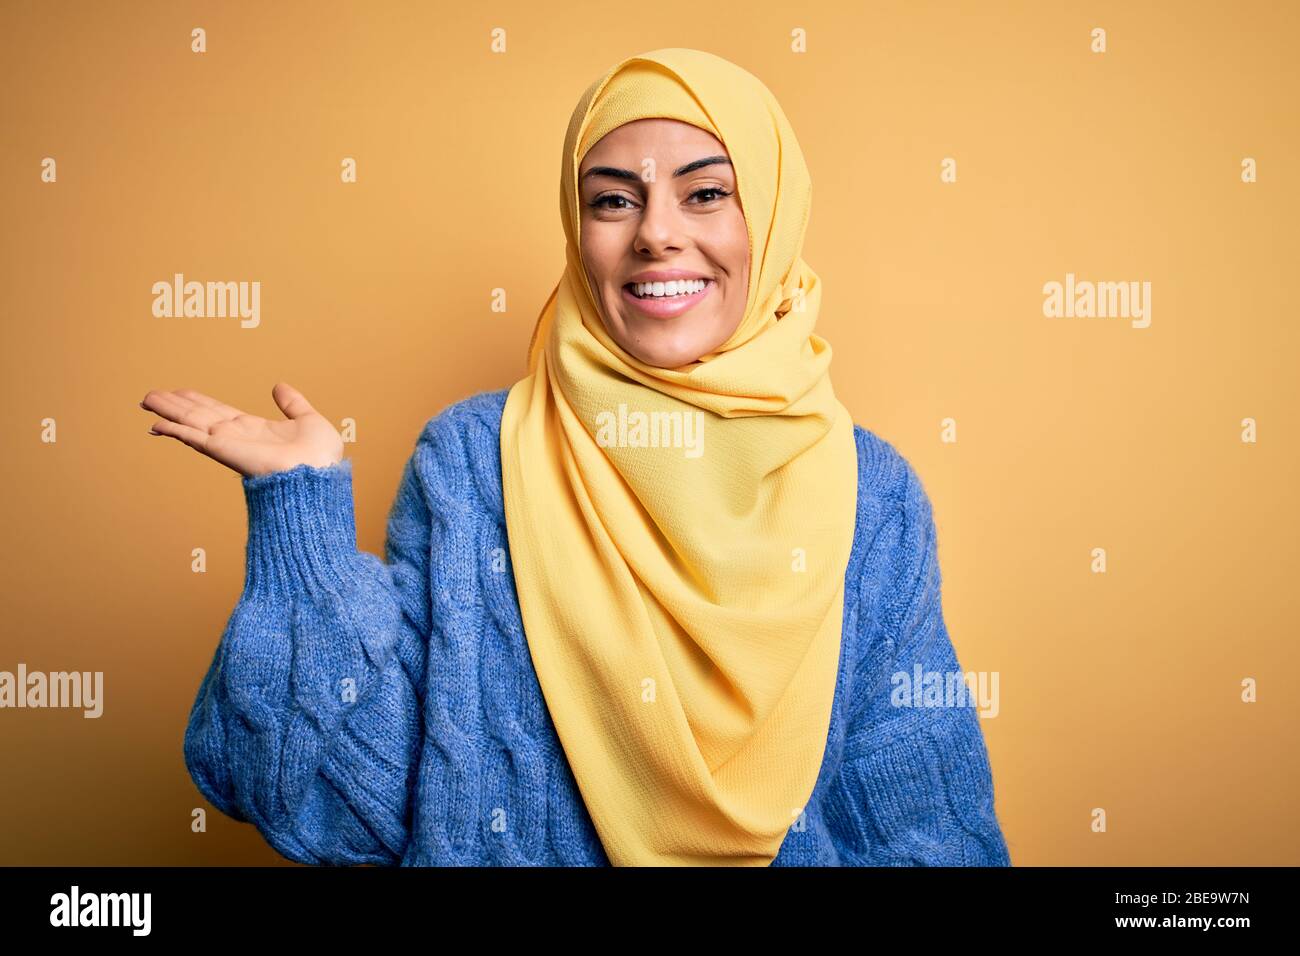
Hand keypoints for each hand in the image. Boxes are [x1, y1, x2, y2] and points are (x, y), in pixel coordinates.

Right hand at [140, 383, 344, 477]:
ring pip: (190, 422)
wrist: (318, 475)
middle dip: (175, 404)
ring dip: (167, 411)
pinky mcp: (223, 450)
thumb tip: (279, 386)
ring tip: (146, 400)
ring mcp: (228, 444)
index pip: (219, 411)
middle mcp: (236, 436)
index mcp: (254, 429)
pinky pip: (193, 437)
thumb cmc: (319, 457)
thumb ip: (292, 403)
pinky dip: (174, 430)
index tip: (181, 391)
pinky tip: (155, 424)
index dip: (199, 401)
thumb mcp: (308, 420)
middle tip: (151, 394)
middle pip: (198, 415)